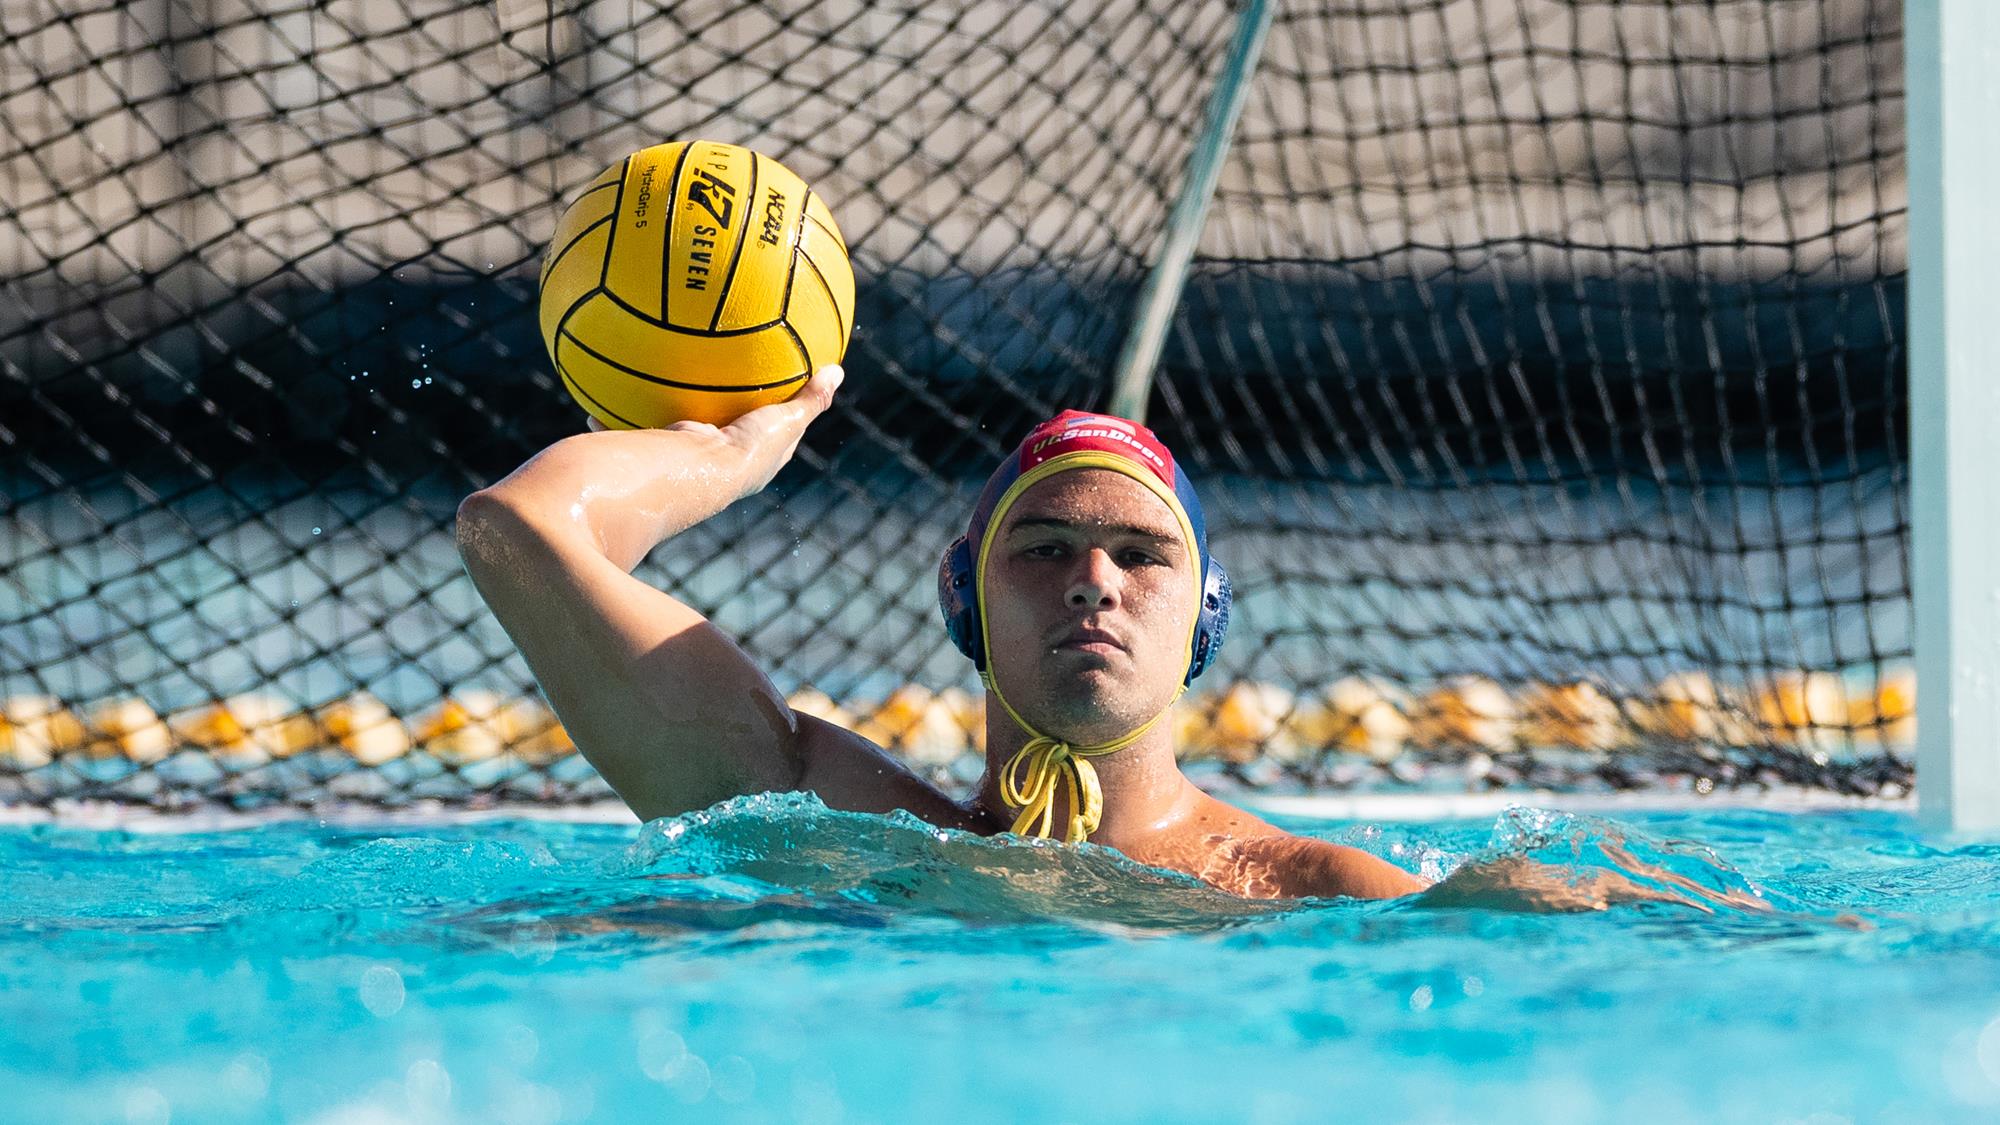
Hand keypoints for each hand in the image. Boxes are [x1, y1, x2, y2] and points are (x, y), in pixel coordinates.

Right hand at [583, 365, 844, 500]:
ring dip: (654, 411)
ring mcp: (672, 463)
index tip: (771, 389)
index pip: (764, 440)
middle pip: (714, 435)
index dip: (771, 418)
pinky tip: (593, 389)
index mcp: (743, 466)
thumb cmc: (737, 454)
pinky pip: (619, 431)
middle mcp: (708, 468)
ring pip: (664, 431)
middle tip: (710, 378)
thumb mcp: (780, 423)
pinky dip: (607, 412)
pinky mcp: (638, 457)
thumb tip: (836, 371)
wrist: (681, 477)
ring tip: (645, 377)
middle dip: (711, 412)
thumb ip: (807, 401)